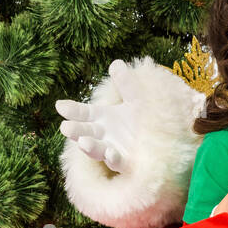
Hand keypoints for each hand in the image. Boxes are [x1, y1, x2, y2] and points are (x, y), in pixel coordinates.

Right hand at [56, 59, 141, 173]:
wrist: (167, 137)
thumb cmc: (147, 117)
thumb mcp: (138, 99)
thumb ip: (127, 84)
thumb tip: (116, 63)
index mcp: (104, 118)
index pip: (83, 113)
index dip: (72, 110)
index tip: (60, 106)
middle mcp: (105, 135)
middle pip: (85, 133)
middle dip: (75, 131)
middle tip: (66, 128)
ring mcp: (114, 149)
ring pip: (97, 150)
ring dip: (89, 147)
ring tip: (83, 142)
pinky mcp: (128, 162)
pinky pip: (119, 163)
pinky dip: (113, 159)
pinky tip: (111, 153)